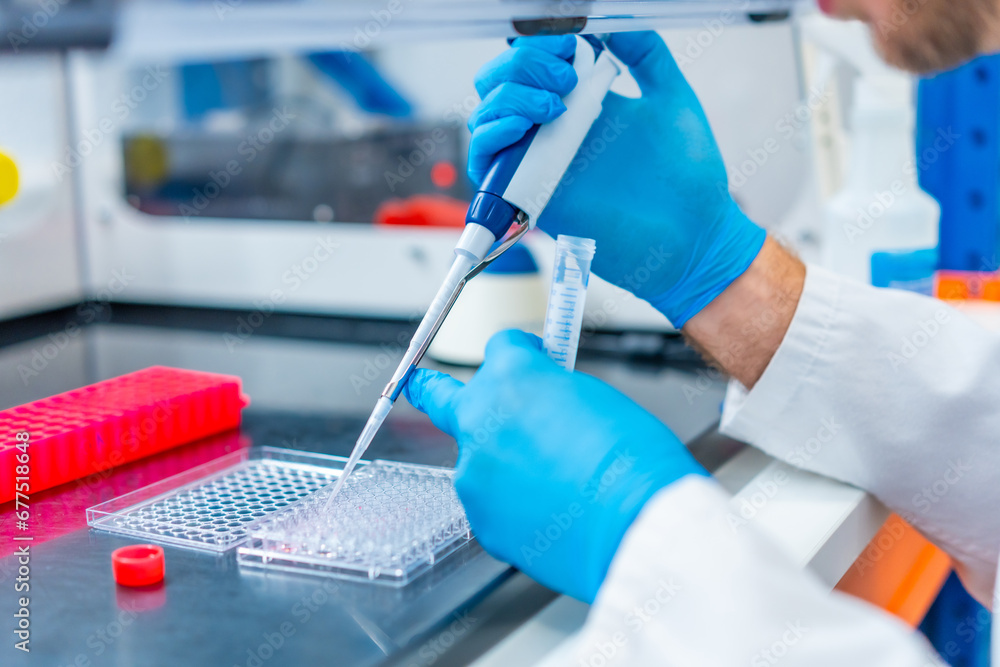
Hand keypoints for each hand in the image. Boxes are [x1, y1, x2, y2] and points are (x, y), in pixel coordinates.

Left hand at [403, 330, 705, 601]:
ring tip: (554, 482)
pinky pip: (492, 501)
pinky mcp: (480, 519)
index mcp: (512, 377)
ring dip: (502, 461)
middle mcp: (480, 420)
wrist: (635, 528)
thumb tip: (546, 397)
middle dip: (432, 388)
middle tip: (422, 385)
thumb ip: (555, 390)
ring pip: (478, 458)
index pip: (501, 347)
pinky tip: (553, 511)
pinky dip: (514, 504)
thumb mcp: (598, 398)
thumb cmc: (633, 462)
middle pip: (442, 396)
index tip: (529, 357)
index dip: (522, 351)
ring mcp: (474, 474)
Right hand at [469, 31, 765, 327]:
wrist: (693, 236)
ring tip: (556, 105)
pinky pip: (486, 163)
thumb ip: (645, 54)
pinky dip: (492, 136)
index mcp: (582, 104)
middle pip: (500, 83)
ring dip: (511, 96)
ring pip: (487, 116)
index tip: (569, 44)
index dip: (540, 45)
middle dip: (522, 66)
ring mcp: (541, 162)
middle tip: (564, 76)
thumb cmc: (688, 177)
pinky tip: (523, 126)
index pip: (532, 62)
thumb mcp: (672, 98)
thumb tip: (609, 22)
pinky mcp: (532, 196)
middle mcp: (554, 131)